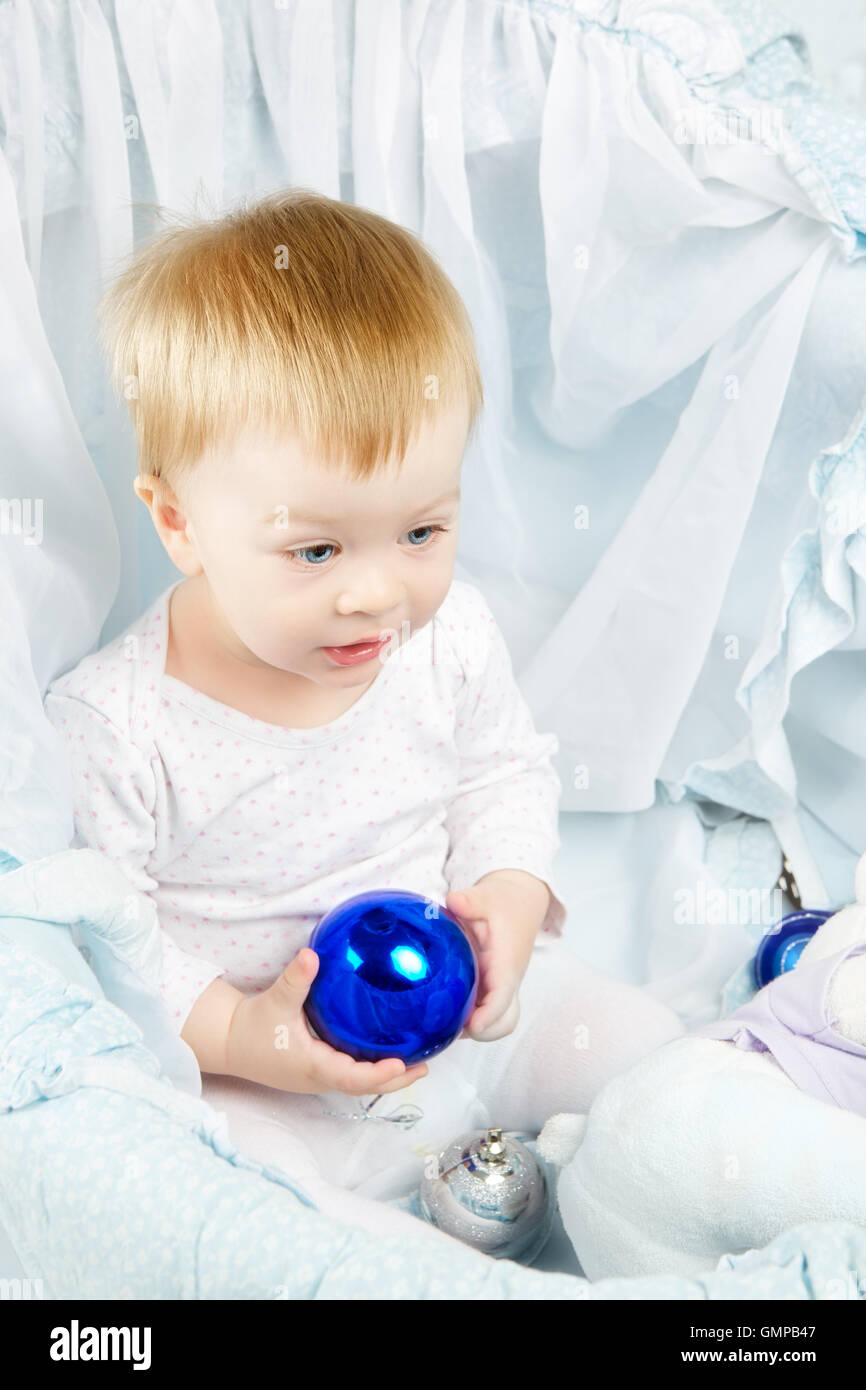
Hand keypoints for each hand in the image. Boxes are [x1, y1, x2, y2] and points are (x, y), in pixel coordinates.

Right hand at [224, 947, 429, 1094]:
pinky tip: (385, 1051)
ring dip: (386, 1075)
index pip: (353, 1078)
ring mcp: (318, 1077)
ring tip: (414, 1061)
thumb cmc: (251, 1027)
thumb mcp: (275, 1001)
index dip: (379, 1074)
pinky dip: (371, 1067)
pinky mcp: (316, 1070)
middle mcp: (319, 1078)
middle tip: (425, 1067)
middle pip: (364, 1086)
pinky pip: (350, 1073)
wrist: (229, 1041)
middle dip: (395, 1079)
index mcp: (313, 1066)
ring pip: (358, 1082)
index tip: (402, 1064)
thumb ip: (295, 980)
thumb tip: (311, 955)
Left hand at [445, 869, 550, 1042]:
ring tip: (441, 1021)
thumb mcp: (487, 897)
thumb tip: (453, 900)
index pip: (503, 997)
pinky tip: (440, 1009)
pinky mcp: (492, 987)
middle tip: (448, 1026)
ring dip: (473, 1028)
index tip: (471, 1025)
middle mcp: (506, 981)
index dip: (489, 1015)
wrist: (519, 903)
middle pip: (504, 1021)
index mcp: (506, 964)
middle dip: (482, 1031)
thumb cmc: (502, 903)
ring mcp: (500, 987)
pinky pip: (485, 1012)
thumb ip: (471, 900)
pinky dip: (468, 1018)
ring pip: (496, 1022)